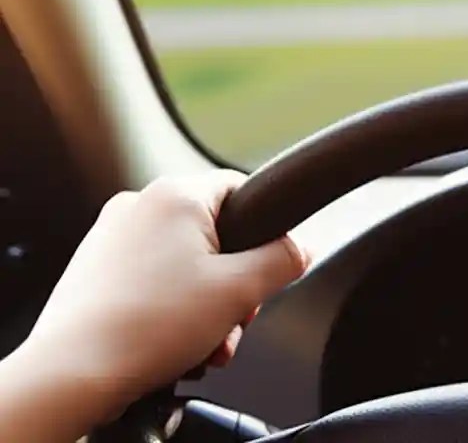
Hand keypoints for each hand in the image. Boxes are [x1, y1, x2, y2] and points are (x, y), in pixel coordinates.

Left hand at [0, 170, 308, 439]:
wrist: (73, 373)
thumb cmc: (147, 326)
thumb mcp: (241, 290)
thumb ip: (283, 260)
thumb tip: (299, 249)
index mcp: (175, 194)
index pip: (243, 188)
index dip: (267, 230)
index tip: (270, 267)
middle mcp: (139, 205)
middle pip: (216, 235)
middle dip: (235, 284)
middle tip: (235, 318)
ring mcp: (112, 237)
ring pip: (186, 263)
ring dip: (208, 305)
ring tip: (204, 342)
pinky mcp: (96, 269)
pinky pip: (154, 280)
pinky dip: (173, 309)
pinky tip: (176, 343)